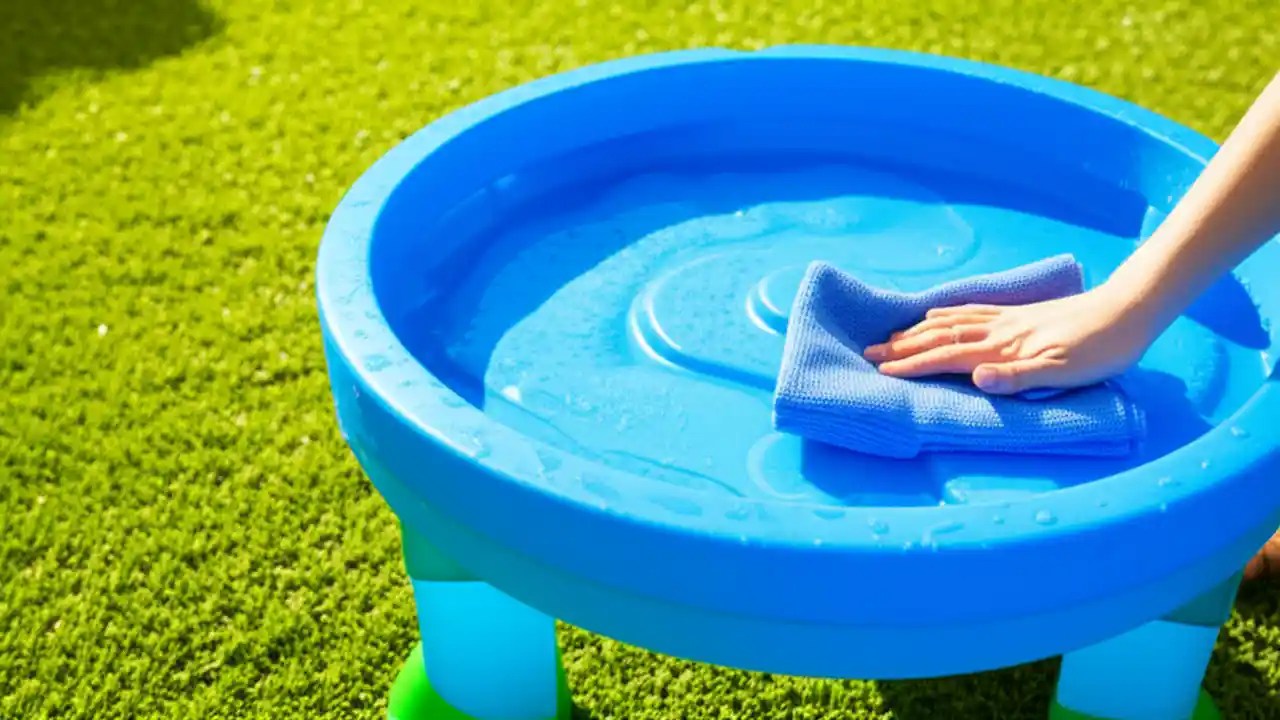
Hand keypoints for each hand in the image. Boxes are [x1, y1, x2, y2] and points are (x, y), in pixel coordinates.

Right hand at [862, 286, 1157, 394]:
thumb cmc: (1100, 351)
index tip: (882, 372)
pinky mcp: (1017, 314)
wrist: (1128, 311)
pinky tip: (935, 315)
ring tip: (889, 338)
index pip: (948, 357)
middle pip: (940, 337)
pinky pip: (970, 311)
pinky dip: (945, 314)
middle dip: (903, 347)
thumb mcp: (1065, 373)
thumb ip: (1018, 377)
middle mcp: (998, 331)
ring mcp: (1006, 320)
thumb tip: (976, 377)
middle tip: (869, 355)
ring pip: (950, 323)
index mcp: (1005, 349)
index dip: (914, 365)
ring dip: (916, 331)